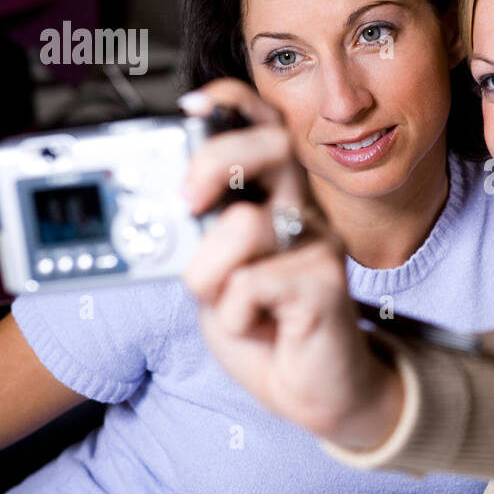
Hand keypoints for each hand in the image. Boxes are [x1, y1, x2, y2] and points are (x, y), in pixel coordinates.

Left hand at [178, 79, 403, 448]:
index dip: (232, 104)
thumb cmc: (268, 328)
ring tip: (231, 304)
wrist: (316, 389)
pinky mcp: (325, 282)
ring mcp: (321, 242)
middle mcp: (305, 211)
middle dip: (217, 161)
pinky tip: (262, 327)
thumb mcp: (216, 277)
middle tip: (189, 203)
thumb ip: (201, 240)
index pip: (265, 129)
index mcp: (277, 200)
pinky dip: (237, 316)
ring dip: (211, 276)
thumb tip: (168, 208)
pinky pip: (251, 284)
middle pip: (270, 146)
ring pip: (245, 224)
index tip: (191, 108)